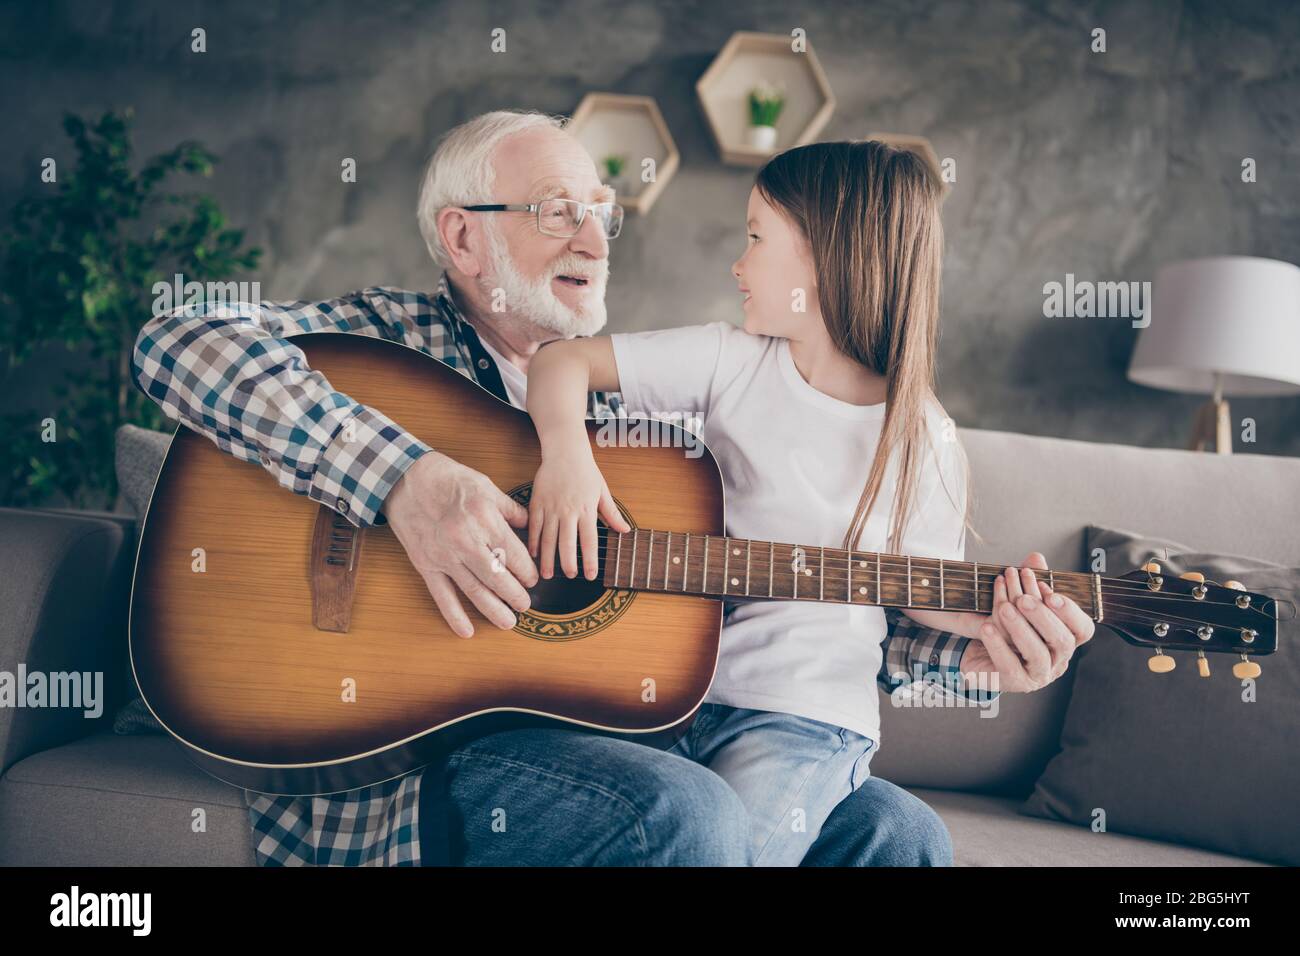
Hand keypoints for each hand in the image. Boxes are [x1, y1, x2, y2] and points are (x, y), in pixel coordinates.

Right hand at [383, 450, 537, 638]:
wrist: (405, 478)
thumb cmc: (449, 479)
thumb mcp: (486, 486)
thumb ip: (510, 509)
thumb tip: (529, 525)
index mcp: (484, 519)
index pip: (515, 555)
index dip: (528, 572)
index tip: (533, 579)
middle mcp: (465, 541)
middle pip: (498, 578)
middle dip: (516, 595)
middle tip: (526, 605)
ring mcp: (444, 555)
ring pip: (474, 591)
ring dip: (494, 611)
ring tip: (509, 623)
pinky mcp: (426, 564)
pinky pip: (442, 595)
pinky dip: (454, 616)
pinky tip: (467, 631)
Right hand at [527, 445, 630, 580]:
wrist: (565, 451)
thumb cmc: (586, 471)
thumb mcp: (602, 491)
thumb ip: (612, 513)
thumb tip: (625, 530)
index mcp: (586, 509)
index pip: (589, 540)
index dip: (590, 560)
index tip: (590, 576)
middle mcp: (568, 510)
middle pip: (567, 542)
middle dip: (567, 563)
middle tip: (569, 577)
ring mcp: (551, 507)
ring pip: (548, 538)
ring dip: (547, 558)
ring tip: (546, 575)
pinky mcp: (537, 502)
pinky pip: (534, 526)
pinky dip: (533, 541)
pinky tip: (533, 554)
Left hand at [958, 551, 1095, 691]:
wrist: (978, 655)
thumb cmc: (1005, 627)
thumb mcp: (1017, 602)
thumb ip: (1029, 581)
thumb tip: (1036, 557)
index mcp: (1065, 638)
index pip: (1083, 629)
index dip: (1069, 610)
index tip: (1048, 590)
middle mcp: (1058, 659)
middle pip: (1061, 641)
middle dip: (1042, 617)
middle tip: (1022, 598)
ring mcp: (1038, 674)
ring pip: (1038, 655)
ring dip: (1021, 629)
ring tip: (1003, 609)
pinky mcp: (1015, 683)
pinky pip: (1009, 667)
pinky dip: (998, 646)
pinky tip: (986, 627)